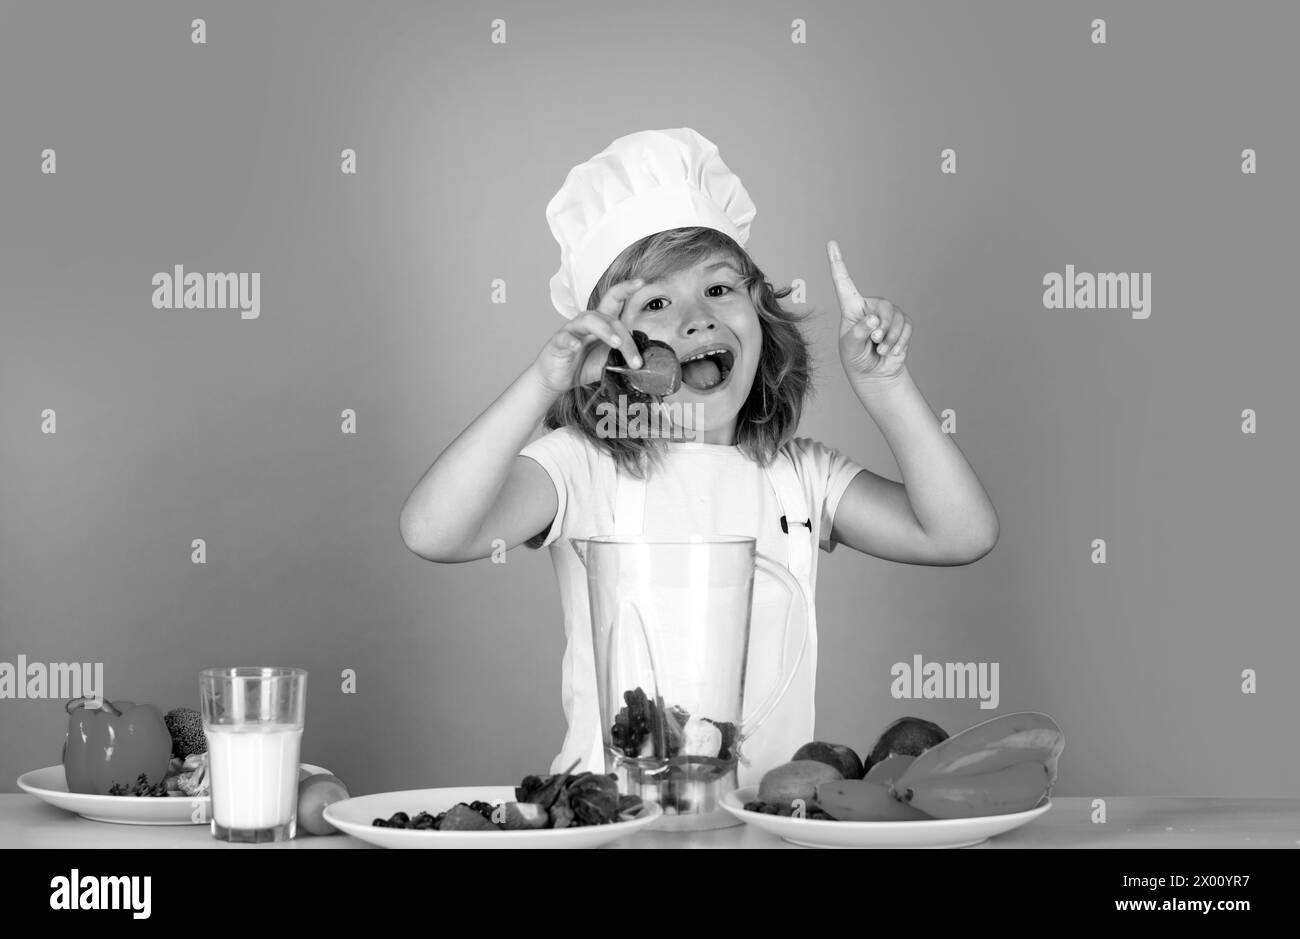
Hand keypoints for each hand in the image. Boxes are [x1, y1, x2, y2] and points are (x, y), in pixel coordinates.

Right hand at [530, 278, 644, 396]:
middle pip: (608, 317)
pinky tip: (577, 347)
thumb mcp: (608, 361)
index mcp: (601, 323)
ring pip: (588, 320)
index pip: (614, 300)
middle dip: (625, 337)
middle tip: (636, 360)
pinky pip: (564, 337)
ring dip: (605, 331)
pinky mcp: (557, 343)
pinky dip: (571, 341)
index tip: (642, 282)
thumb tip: (647, 361)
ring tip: (616, 344)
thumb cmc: (583, 365)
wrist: (556, 379)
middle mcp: (587, 322)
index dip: (626, 289)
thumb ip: (624, 357)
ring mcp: (571, 330)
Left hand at [827, 240, 912, 385]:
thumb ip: (858, 333)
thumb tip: (873, 320)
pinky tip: (892, 351)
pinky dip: (899, 341)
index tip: (831, 243)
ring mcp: (888, 314)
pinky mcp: (902, 323)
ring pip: (896, 318)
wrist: (874, 374)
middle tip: (875, 341)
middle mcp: (870, 306)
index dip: (837, 262)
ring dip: (890, 338)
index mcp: (851, 307)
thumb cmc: (856, 358)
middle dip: (881, 327)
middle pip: (882, 307)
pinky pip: (906, 327)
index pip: (843, 282)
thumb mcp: (851, 347)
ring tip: (881, 349)